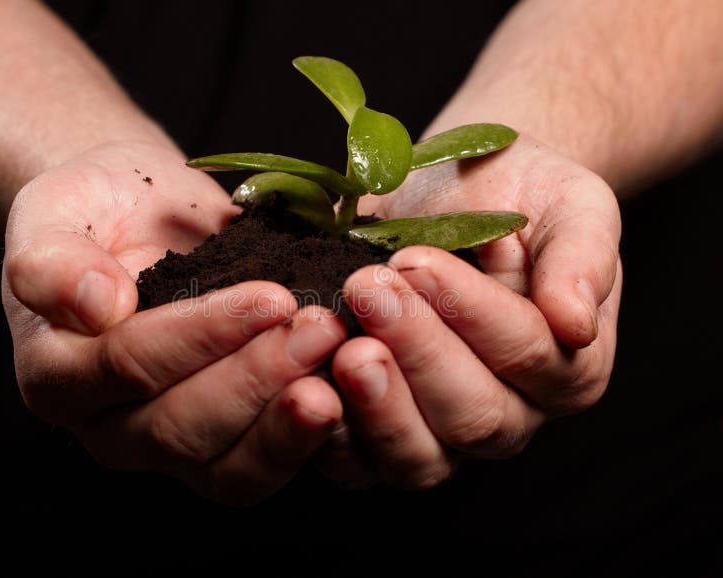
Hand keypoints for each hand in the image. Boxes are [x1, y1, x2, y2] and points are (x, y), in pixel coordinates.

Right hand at [2, 141, 346, 503]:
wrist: (138, 215)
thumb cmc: (95, 212)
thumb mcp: (54, 214)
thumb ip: (50, 262)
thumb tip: (96, 305)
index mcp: (58, 374)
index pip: (129, 366)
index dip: (202, 335)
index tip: (270, 297)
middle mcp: (111, 425)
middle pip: (182, 428)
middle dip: (258, 378)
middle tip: (321, 329)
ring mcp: (170, 442)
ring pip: (227, 468)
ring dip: (289, 421)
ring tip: (343, 364)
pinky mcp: (225, 441)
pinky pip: (263, 465)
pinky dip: (308, 439)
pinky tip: (350, 396)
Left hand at [319, 134, 621, 488]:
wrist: (462, 194)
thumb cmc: (519, 196)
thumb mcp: (569, 207)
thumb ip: (583, 260)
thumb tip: (576, 324)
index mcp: (566, 366)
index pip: (526, 355)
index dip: (471, 313)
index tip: (417, 262)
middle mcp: (511, 413)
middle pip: (474, 417)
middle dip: (417, 352)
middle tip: (368, 290)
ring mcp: (445, 434)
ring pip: (420, 457)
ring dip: (377, 404)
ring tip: (343, 347)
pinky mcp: (384, 435)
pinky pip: (362, 466)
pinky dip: (333, 436)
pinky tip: (308, 389)